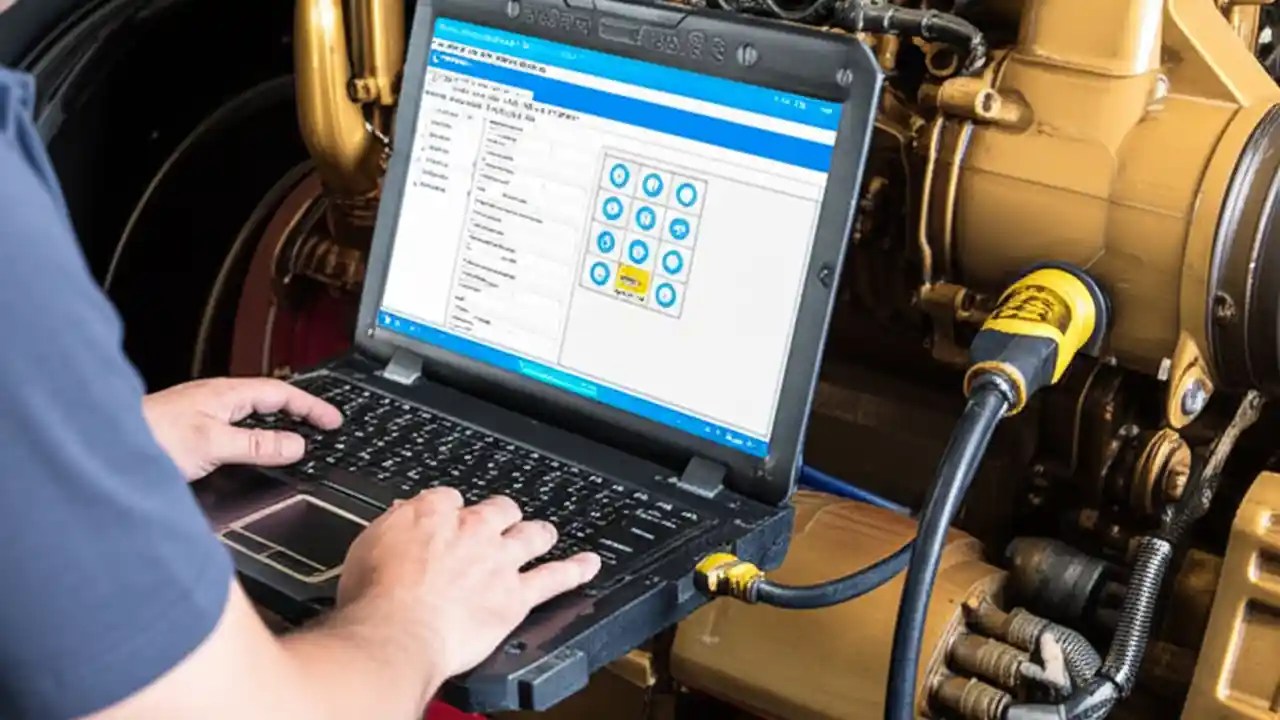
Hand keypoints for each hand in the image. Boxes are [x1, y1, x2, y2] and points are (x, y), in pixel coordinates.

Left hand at [142, 377, 342, 479]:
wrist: (106, 444)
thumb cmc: (151, 437)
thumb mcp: (214, 444)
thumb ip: (257, 445)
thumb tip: (296, 444)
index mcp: (226, 393)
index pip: (282, 393)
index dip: (311, 406)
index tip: (334, 420)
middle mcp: (216, 398)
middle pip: (269, 399)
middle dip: (299, 410)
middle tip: (324, 426)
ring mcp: (203, 411)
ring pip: (252, 412)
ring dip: (277, 421)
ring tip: (298, 435)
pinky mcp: (192, 428)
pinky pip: (237, 425)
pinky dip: (256, 433)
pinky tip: (253, 447)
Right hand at [336, 487, 601, 677]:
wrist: (397, 635)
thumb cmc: (374, 600)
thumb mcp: (365, 548)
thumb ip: (391, 528)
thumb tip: (400, 516)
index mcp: (430, 513)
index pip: (449, 497)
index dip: (451, 510)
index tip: (449, 520)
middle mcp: (471, 530)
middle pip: (499, 508)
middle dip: (500, 514)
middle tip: (499, 523)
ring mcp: (499, 561)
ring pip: (531, 535)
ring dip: (539, 533)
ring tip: (544, 533)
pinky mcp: (516, 595)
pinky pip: (555, 578)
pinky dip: (575, 570)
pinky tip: (588, 565)